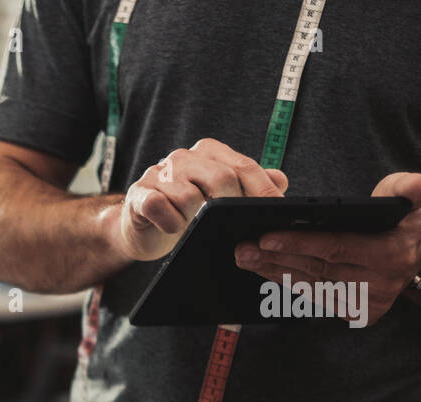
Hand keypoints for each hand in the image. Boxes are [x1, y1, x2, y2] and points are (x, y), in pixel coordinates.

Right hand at [112, 138, 288, 260]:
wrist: (142, 229)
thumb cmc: (185, 212)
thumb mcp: (220, 197)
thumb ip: (250, 185)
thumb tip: (281, 180)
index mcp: (208, 152)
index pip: (244, 166)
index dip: (263, 191)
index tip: (277, 211)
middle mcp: (183, 157)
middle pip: (221, 178)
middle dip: (230, 206)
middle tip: (231, 226)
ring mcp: (159, 173)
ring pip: (190, 196)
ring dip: (195, 219)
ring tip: (191, 227)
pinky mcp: (139, 194)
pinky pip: (159, 206)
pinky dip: (170, 222)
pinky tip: (172, 228)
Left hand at [234, 172, 420, 326]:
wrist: (420, 253)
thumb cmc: (407, 219)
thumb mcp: (414, 198)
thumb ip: (411, 187)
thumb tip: (414, 188)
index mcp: (392, 256)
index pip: (336, 249)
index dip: (299, 244)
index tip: (265, 238)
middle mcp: (380, 286)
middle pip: (317, 270)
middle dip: (276, 259)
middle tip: (242, 248)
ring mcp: (367, 304)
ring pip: (311, 285)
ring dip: (275, 272)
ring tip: (247, 258)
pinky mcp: (356, 313)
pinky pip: (315, 295)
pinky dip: (289, 282)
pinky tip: (266, 269)